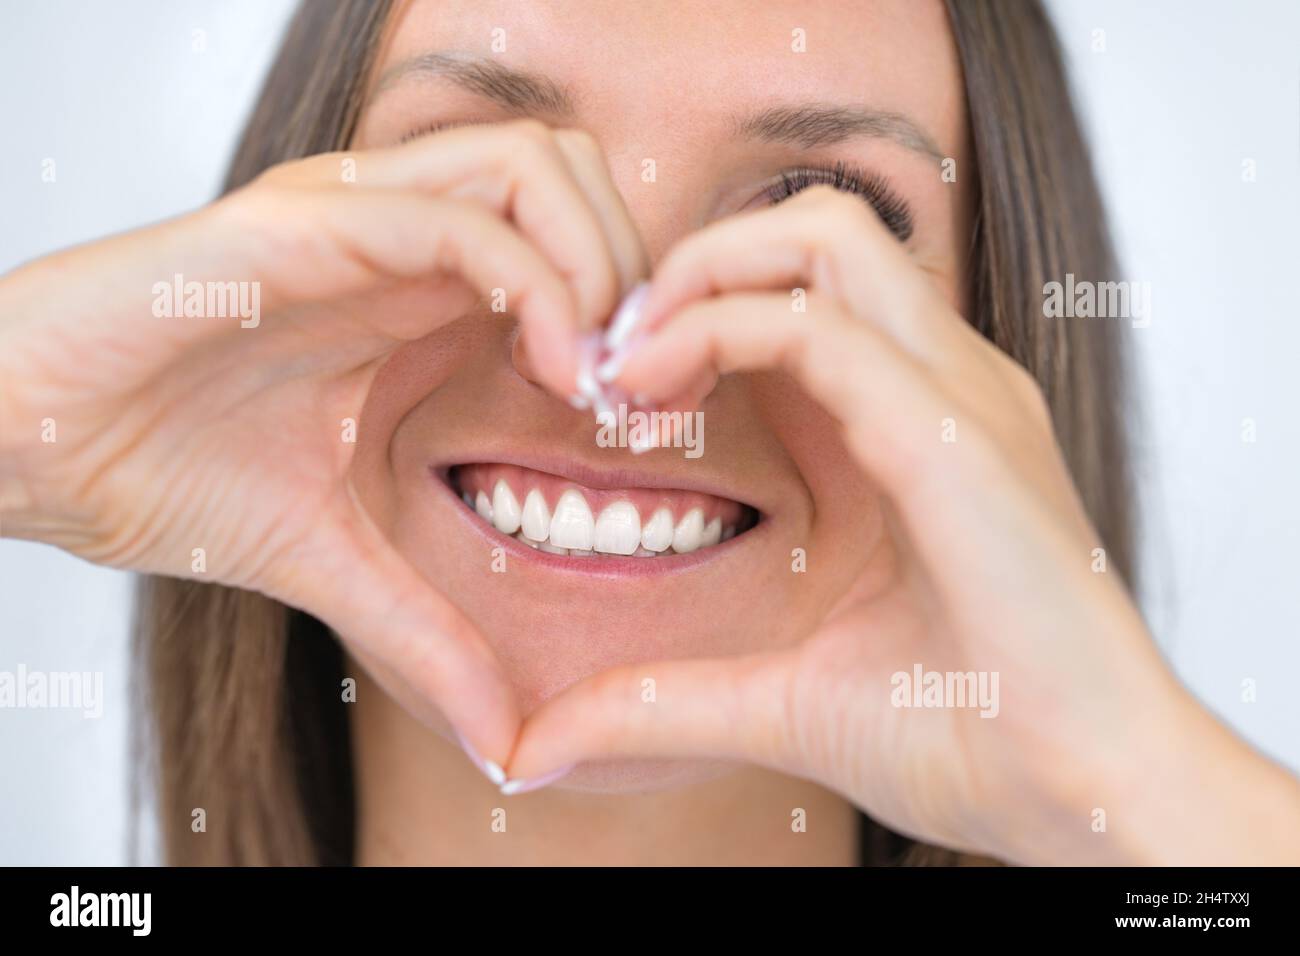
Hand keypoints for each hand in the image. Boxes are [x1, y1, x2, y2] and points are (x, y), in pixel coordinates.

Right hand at [0, 119, 646, 762]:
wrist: (34, 449)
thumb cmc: (170, 474)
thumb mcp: (339, 561)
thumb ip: (431, 630)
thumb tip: (507, 740)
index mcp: (421, 290)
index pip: (574, 235)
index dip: (638, 310)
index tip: (651, 411)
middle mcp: (402, 232)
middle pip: (577, 171)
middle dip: (637, 266)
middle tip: (641, 383)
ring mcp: (357, 216)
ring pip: (537, 162)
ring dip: (599, 260)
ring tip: (592, 374)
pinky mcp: (302, 223)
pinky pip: (457, 212)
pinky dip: (535, 278)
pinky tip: (548, 367)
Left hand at [500, 186, 1299, 863]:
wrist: (1086, 792)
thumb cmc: (966, 735)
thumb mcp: (783, 696)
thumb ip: (665, 697)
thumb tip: (544, 746)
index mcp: (916, 421)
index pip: (806, 290)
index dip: (700, 307)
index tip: (619, 388)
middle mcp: (944, 383)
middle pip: (818, 227)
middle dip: (700, 261)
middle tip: (620, 352)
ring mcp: (959, 397)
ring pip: (826, 237)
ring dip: (707, 275)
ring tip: (634, 365)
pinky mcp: (956, 437)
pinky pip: (824, 329)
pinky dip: (722, 330)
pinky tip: (655, 395)